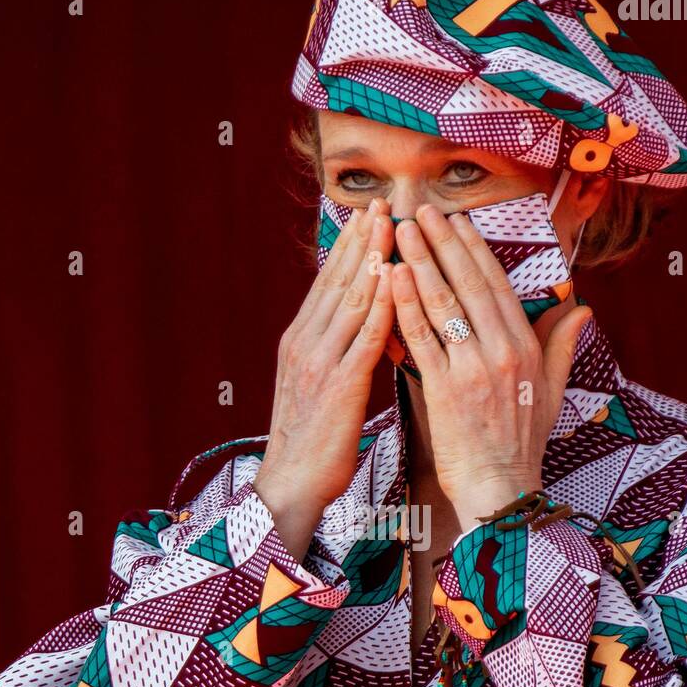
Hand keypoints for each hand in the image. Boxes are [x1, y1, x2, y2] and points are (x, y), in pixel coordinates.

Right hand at [254, 198, 394, 560]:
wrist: (290, 485)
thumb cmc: (314, 445)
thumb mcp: (322, 388)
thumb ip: (340, 354)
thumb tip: (365, 330)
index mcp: (301, 342)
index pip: (328, 284)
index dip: (349, 248)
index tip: (368, 216)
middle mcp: (306, 343)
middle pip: (338, 281)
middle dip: (361, 240)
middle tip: (382, 202)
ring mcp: (320, 361)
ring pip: (350, 299)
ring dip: (372, 258)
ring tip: (391, 223)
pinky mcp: (338, 385)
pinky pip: (364, 336)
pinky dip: (380, 304)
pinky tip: (395, 279)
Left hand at [390, 203, 591, 530]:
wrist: (499, 490)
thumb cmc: (521, 445)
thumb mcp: (551, 392)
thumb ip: (561, 346)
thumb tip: (581, 308)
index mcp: (526, 348)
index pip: (497, 286)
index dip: (474, 250)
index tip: (456, 222)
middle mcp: (502, 352)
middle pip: (468, 285)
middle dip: (442, 243)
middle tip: (419, 211)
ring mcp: (472, 369)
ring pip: (442, 304)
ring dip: (419, 263)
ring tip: (399, 234)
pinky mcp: (444, 390)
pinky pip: (421, 338)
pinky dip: (404, 306)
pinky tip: (390, 279)